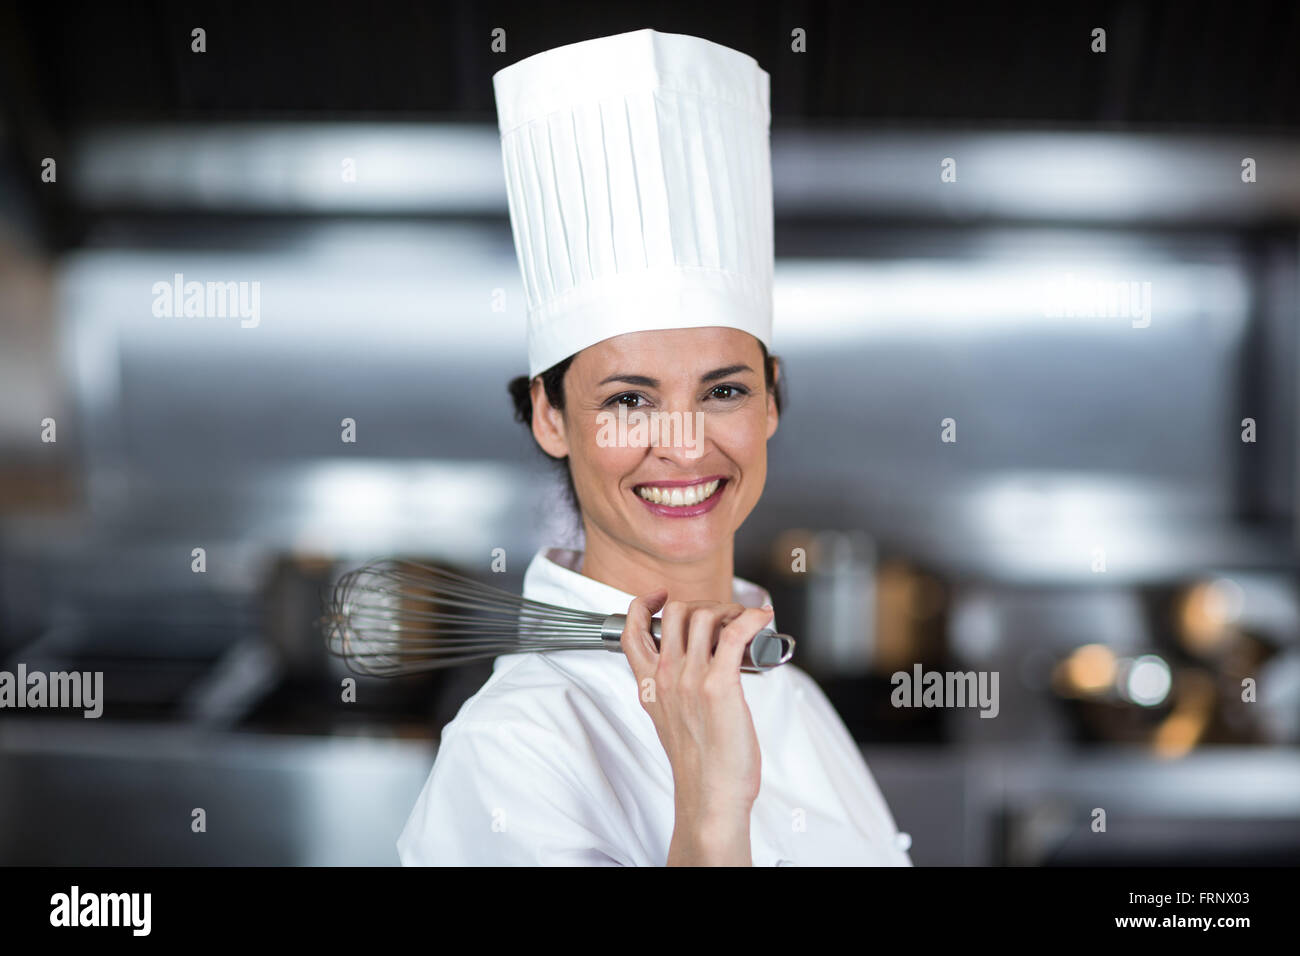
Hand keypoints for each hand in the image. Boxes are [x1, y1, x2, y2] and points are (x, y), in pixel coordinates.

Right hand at [620, 591, 774, 865]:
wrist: (710, 797)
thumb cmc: (700, 766)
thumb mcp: (669, 722)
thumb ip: (670, 693)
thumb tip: (691, 671)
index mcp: (650, 687)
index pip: (631, 632)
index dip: (643, 605)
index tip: (660, 597)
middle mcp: (666, 678)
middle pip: (674, 612)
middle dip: (700, 603)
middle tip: (721, 616)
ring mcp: (690, 679)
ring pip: (703, 615)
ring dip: (728, 609)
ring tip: (743, 623)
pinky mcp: (720, 685)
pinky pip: (734, 633)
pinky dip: (751, 617)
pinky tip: (761, 619)